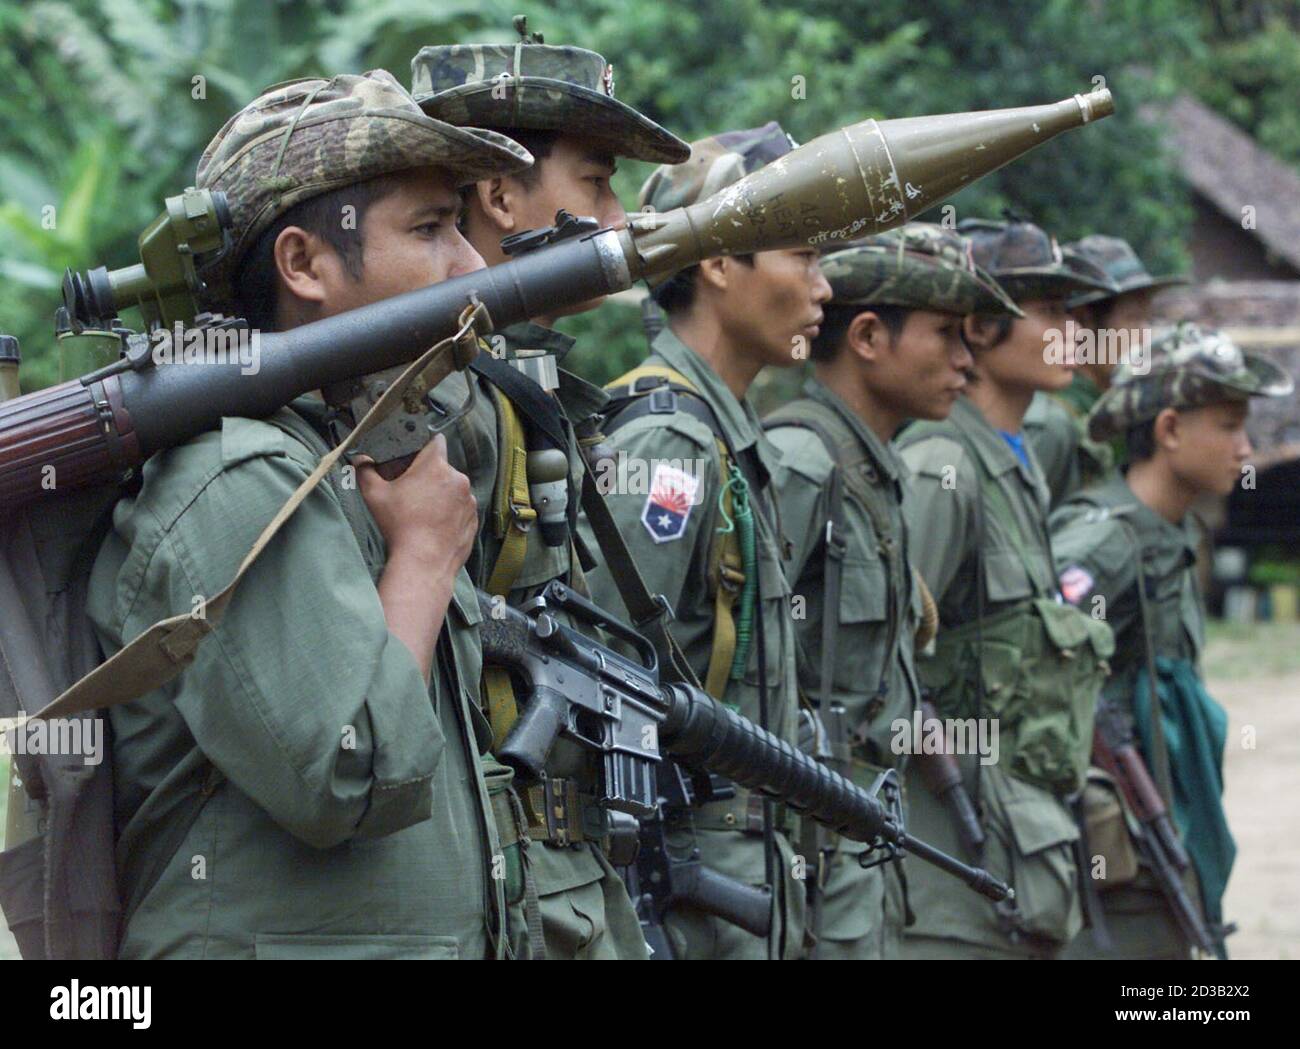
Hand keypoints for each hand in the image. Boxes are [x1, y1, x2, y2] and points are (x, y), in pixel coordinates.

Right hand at [355, 433, 476, 571]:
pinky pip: (462, 508)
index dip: (423, 446)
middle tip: (412, 492)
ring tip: (424, 512)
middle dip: (429, 475)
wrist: (424, 562)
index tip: (414, 457)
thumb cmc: (399, 526)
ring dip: (442, 494)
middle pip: (442, 468)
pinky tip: (436, 525)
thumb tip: (358, 460)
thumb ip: (365, 472)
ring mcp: (469, 500)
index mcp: (435, 466)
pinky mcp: (474, 518)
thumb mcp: (374, 496)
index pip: (435, 441)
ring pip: (454, 489)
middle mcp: (458, 479)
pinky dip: (452, 512)